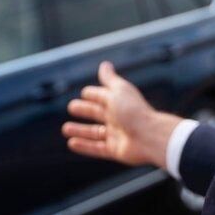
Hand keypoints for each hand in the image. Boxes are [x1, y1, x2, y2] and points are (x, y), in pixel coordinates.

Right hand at [63, 61, 183, 169]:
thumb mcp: (119, 90)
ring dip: (80, 130)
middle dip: (84, 110)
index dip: (93, 94)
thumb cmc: (134, 111)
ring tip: (65, 129)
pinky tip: (72, 144)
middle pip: (97, 113)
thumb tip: (104, 64)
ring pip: (95, 132)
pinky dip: (84, 146)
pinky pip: (97, 148)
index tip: (84, 93)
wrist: (149, 136)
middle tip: (71, 107)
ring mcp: (117, 134)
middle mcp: (118, 117)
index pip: (102, 96)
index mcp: (119, 101)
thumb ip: (109, 79)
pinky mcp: (115, 150)